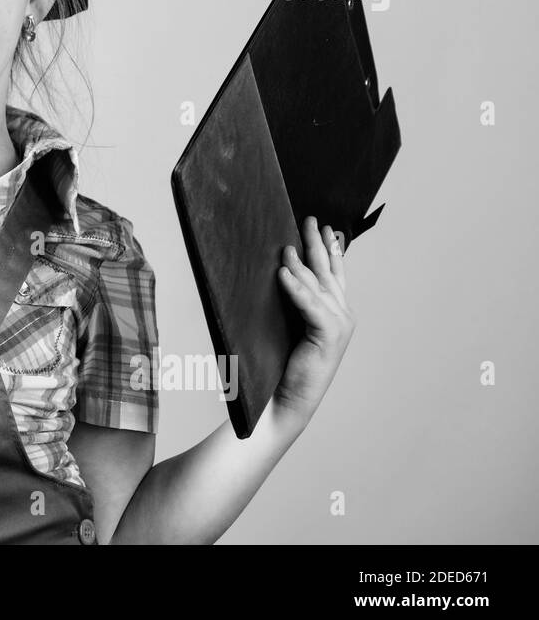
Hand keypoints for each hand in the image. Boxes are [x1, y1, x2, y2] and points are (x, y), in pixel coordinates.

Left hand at [272, 216, 355, 428]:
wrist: (283, 400)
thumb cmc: (281, 363)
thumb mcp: (288, 324)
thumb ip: (292, 300)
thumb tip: (277, 268)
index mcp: (334, 312)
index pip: (333, 274)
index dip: (330, 249)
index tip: (325, 228)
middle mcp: (341, 315)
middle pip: (328, 272)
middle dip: (318, 244)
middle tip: (310, 219)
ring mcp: (338, 325)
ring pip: (318, 286)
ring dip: (302, 264)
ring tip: (288, 245)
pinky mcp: (327, 336)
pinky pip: (310, 305)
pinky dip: (296, 288)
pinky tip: (282, 273)